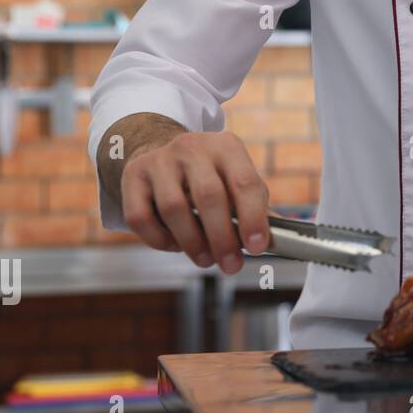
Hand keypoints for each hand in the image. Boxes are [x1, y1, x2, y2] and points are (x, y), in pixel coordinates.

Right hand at [120, 130, 270, 274]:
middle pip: (209, 196)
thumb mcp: (236, 178)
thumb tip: (279, 239)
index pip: (245, 182)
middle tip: (231, 265)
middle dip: (222, 238)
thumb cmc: (209, 174)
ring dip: (192, 242)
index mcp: (227, 147)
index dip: (253, 218)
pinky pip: (141, 216)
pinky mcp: (133, 176)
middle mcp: (193, 148)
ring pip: (173, 207)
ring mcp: (159, 160)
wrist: (161, 150)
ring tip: (205, 260)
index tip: (257, 247)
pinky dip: (159, 239)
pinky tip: (175, 245)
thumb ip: (256, 207)